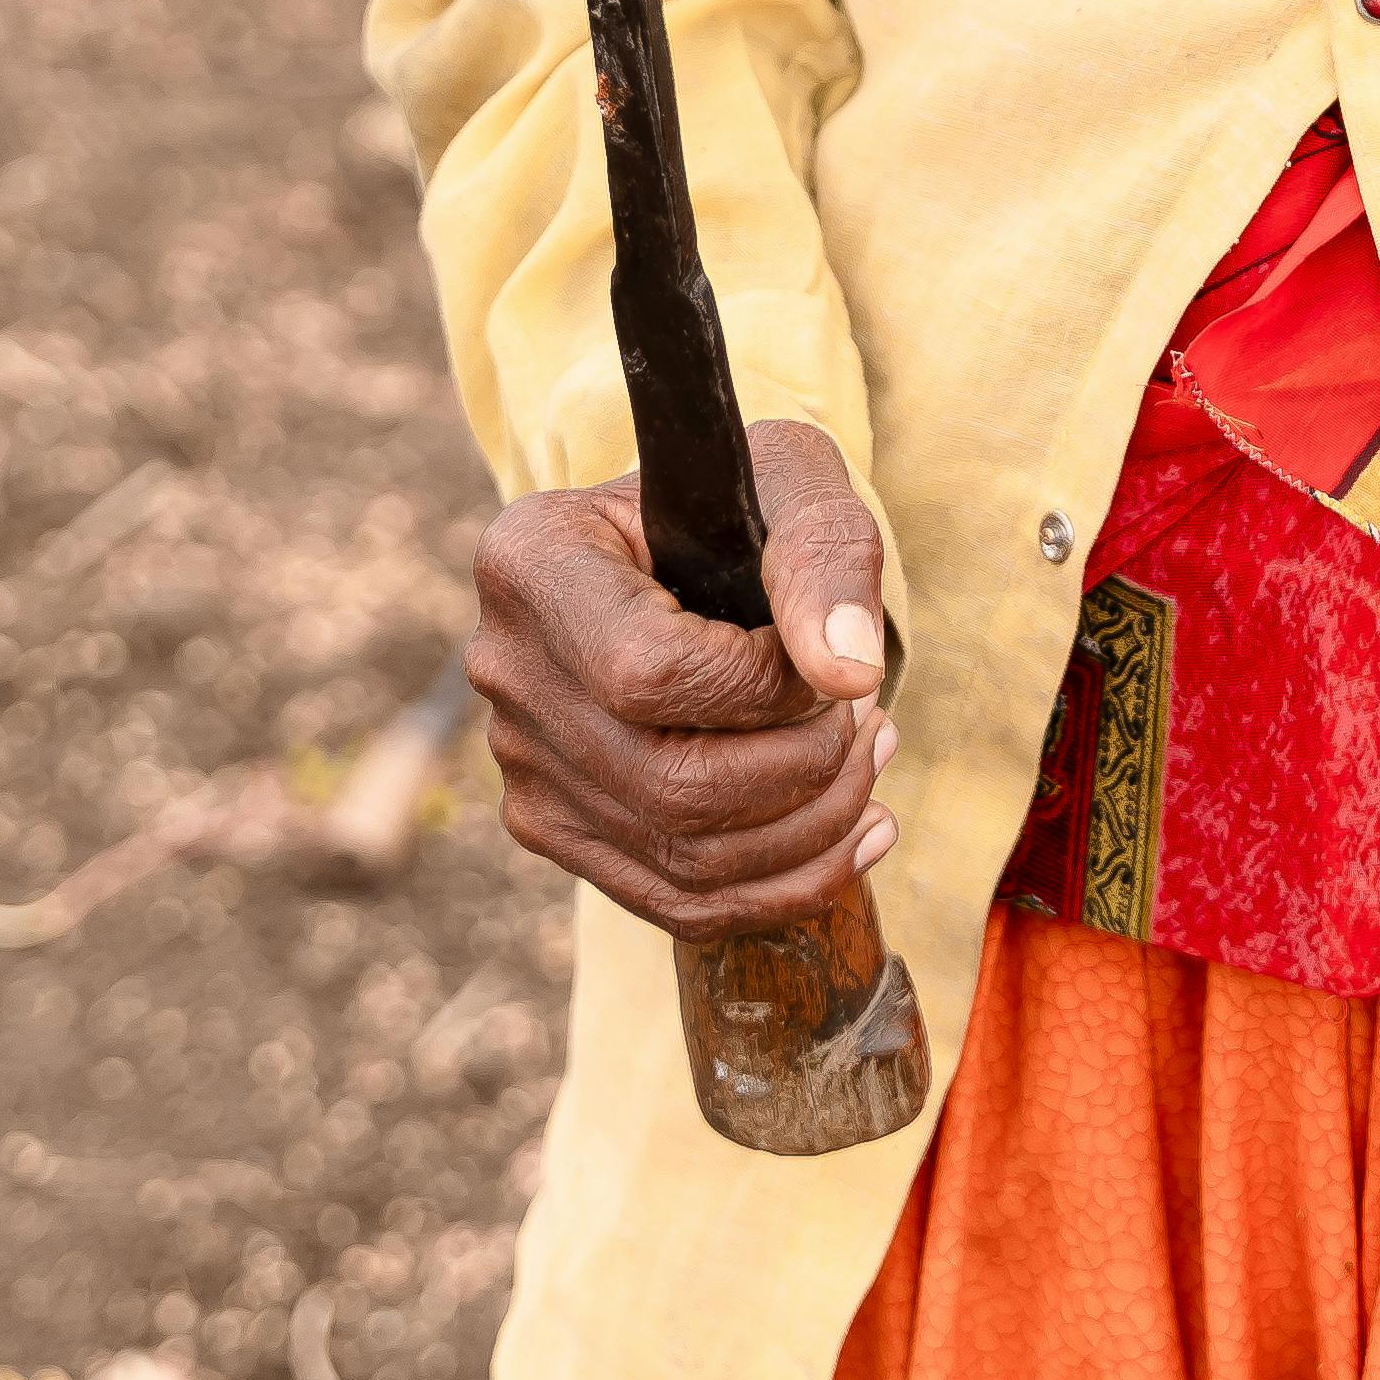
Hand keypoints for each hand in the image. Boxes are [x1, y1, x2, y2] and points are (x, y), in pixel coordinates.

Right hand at [465, 420, 894, 938]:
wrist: (680, 550)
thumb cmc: (736, 504)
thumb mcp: (792, 480)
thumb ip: (825, 555)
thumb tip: (848, 674)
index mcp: (533, 559)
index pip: (651, 671)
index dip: (765, 688)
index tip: (826, 657)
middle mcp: (506, 667)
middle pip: (670, 784)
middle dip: (807, 768)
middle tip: (872, 718)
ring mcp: (520, 762)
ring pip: (681, 857)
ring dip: (813, 829)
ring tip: (872, 759)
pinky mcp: (553, 827)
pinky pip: (672, 899)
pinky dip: (781, 887)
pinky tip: (855, 837)